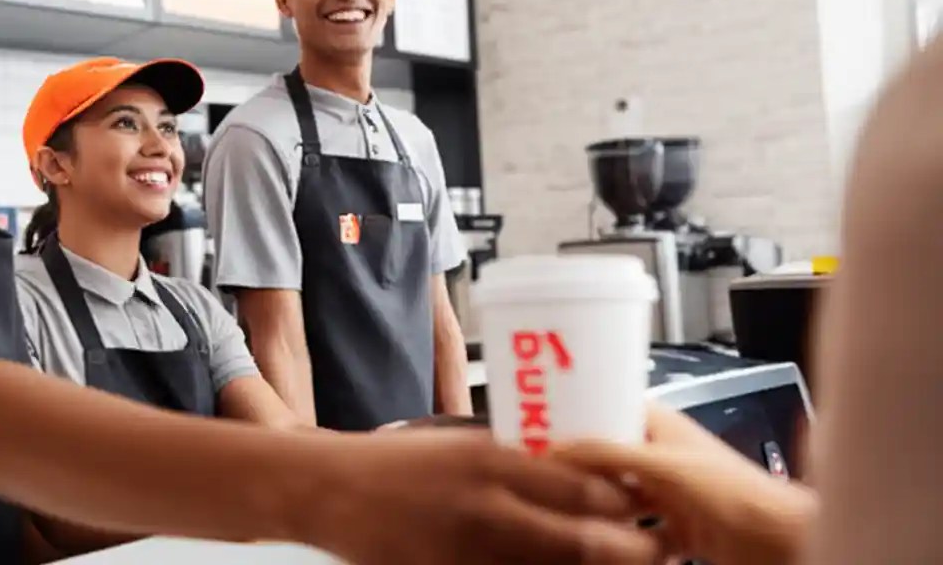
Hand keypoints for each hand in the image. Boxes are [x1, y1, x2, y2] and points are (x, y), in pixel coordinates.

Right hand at [306, 429, 661, 564]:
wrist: (334, 489)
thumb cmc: (398, 463)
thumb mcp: (460, 444)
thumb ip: (512, 458)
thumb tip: (572, 468)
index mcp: (491, 461)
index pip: (579, 484)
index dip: (626, 499)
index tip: (653, 498)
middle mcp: (486, 506)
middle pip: (580, 540)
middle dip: (632, 550)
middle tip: (662, 550)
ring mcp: (469, 550)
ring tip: (627, 564)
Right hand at [553, 405, 816, 564]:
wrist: (778, 542)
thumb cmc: (737, 491)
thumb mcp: (661, 465)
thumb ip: (605, 455)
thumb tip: (553, 450)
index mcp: (658, 424)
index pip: (602, 404)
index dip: (571, 411)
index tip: (536, 423)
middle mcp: (661, 454)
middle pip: (603, 455)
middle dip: (576, 468)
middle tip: (541, 474)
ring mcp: (667, 491)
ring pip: (615, 496)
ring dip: (597, 508)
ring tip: (564, 513)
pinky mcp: (675, 526)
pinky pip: (634, 532)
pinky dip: (620, 540)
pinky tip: (602, 544)